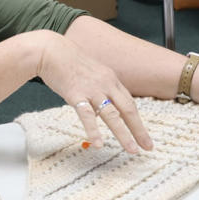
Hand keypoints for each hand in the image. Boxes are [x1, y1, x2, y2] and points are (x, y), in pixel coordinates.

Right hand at [32, 30, 153, 152]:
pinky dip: (94, 131)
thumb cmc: (67, 60)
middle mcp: (105, 84)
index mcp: (110, 79)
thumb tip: (100, 106)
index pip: (129, 102)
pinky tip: (99, 143)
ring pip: (112, 115)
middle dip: (139, 130)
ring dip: (124, 134)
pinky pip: (87, 116)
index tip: (143, 135)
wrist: (50, 50)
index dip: (138, 120)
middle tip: (147, 147)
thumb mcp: (91, 71)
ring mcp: (92, 90)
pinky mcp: (76, 95)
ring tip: (132, 149)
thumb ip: (99, 87)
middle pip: (128, 110)